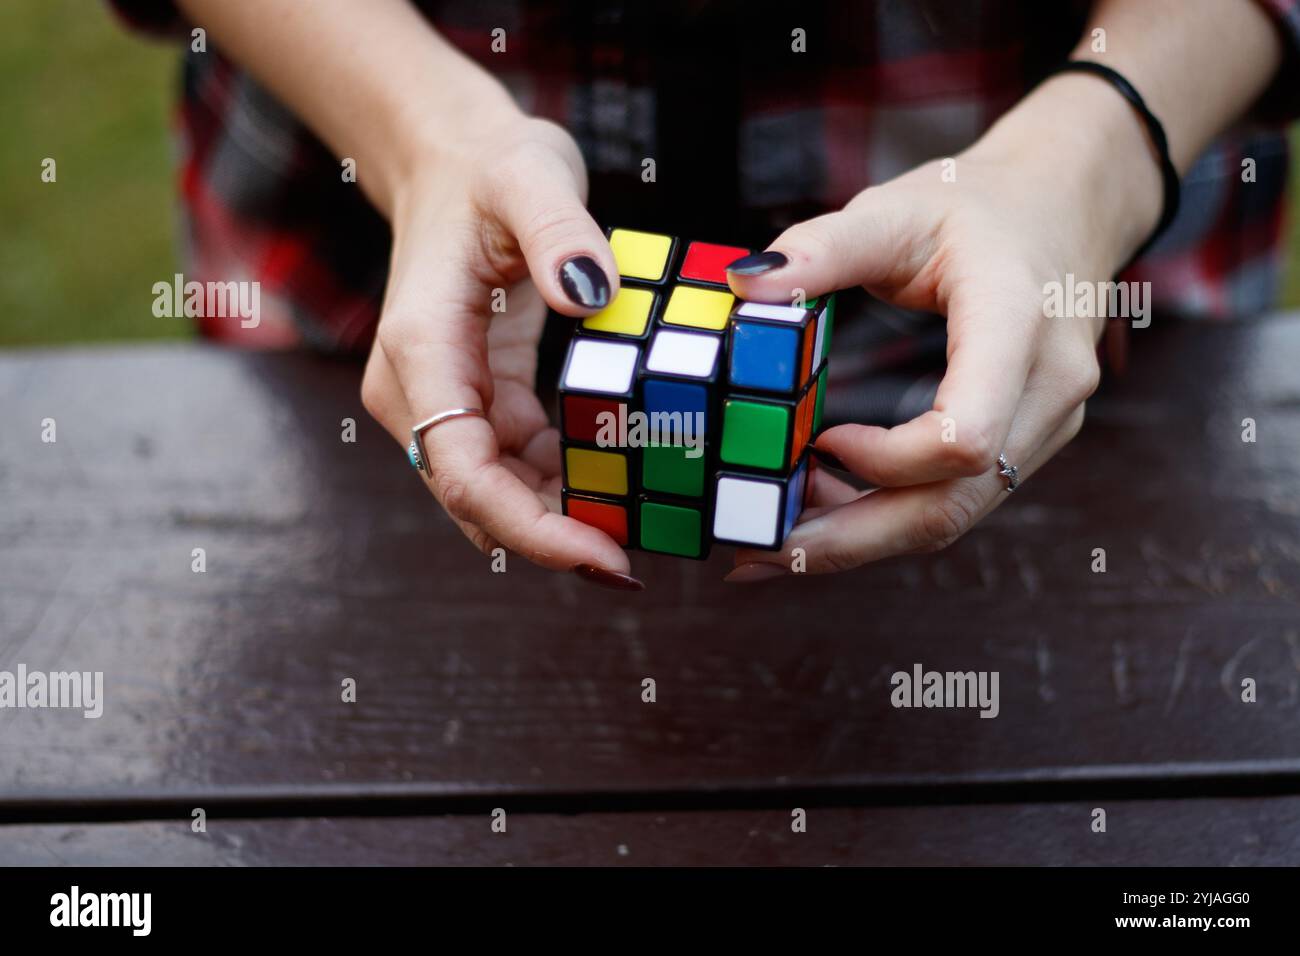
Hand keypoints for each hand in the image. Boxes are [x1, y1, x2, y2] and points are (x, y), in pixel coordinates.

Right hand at [360, 114, 640, 586]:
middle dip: (551, 539)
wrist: (454, 160)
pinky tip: (616, 486)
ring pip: (497, 490)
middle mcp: (419, 389)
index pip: (464, 471)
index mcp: (421, 349)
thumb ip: (560, 232)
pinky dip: (563, 482)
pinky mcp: (477, 396)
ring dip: (560, 518)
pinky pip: (517, 461)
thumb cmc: (488, 166)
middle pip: (477, 498)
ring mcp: (444, 398)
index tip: (603, 557)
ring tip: (637, 532)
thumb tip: (592, 294)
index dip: (530, 529)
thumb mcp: (530, 175)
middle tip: (634, 567)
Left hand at [724, 75, 1161, 576]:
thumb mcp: (896, 208)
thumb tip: (744, 286)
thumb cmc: (977, 206)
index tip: (818, 440)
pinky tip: (820, 508)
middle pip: (952, 505)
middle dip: (848, 540)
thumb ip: (821, 247)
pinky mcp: (1026, 443)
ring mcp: (1045, 426)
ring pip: (953, 516)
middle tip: (754, 554)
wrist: (1064, 207)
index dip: (882, 461)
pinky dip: (884, 515)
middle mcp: (1047, 390)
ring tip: (773, 534)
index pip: (964, 437)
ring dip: (860, 535)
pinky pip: (956, 500)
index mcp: (1019, 324)